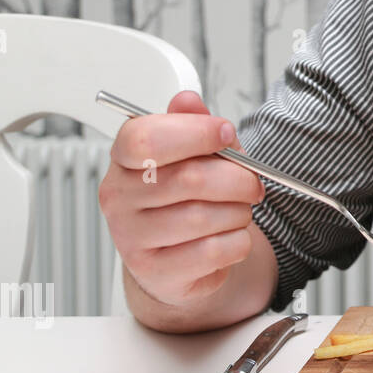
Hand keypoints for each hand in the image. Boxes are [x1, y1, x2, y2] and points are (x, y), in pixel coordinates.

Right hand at [98, 90, 266, 307]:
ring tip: (238, 211)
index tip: (226, 134)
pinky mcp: (156, 271)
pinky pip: (215, 251)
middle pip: (189, 179)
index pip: (145, 138)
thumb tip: (188, 101)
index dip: (195, 133)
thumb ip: (193, 126)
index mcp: (124, 159)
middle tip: (253, 184)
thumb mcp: (193, 153)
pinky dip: (238, 241)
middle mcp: (119, 197)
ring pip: (205, 217)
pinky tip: (230, 236)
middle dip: (237, 179)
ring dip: (239, 212)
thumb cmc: (186, 196)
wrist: (178, 256)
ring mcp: (132, 238)